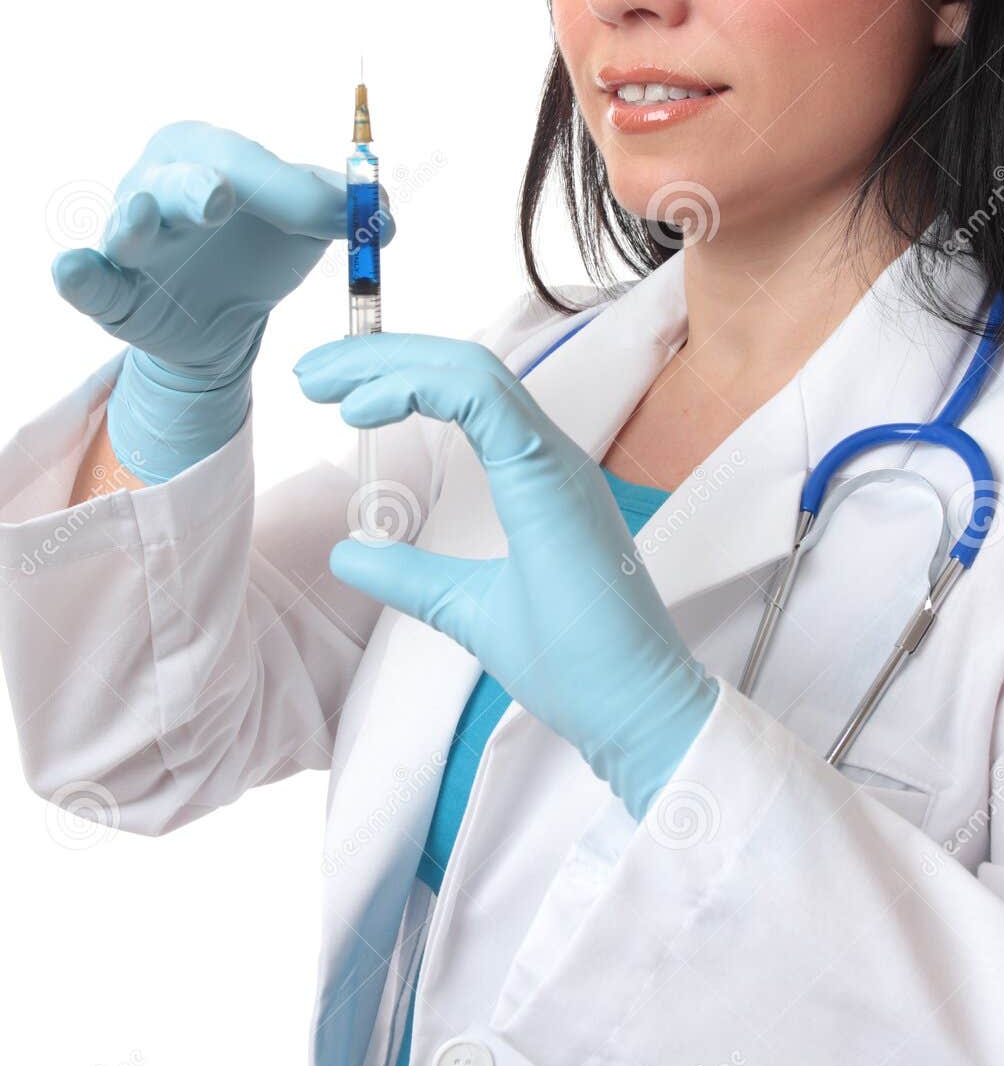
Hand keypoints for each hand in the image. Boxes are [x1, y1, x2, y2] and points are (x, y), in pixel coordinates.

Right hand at [53, 119, 394, 481]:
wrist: (225, 320)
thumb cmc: (261, 247)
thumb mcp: (307, 226)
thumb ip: (345, 212)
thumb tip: (384, 216)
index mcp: (214, 153)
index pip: (253, 164)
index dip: (295, 193)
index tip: (344, 222)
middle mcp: (162, 181)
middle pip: (180, 179)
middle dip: (196, 187)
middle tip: (216, 198)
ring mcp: (129, 234)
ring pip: (130, 224)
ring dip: (135, 222)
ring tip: (136, 221)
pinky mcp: (110, 288)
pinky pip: (88, 280)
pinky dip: (77, 274)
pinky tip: (70, 267)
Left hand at [293, 332, 716, 821]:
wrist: (629, 708)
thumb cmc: (572, 661)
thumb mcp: (464, 608)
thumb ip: (412, 576)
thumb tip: (351, 556)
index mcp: (536, 474)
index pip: (464, 392)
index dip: (397, 377)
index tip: (334, 395)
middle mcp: (549, 455)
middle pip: (461, 366)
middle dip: (380, 357)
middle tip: (312, 371)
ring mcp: (554, 462)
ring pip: (470, 371)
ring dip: (390, 364)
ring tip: (326, 380)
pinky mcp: (550, 477)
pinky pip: (482, 401)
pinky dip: (419, 389)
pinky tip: (364, 409)